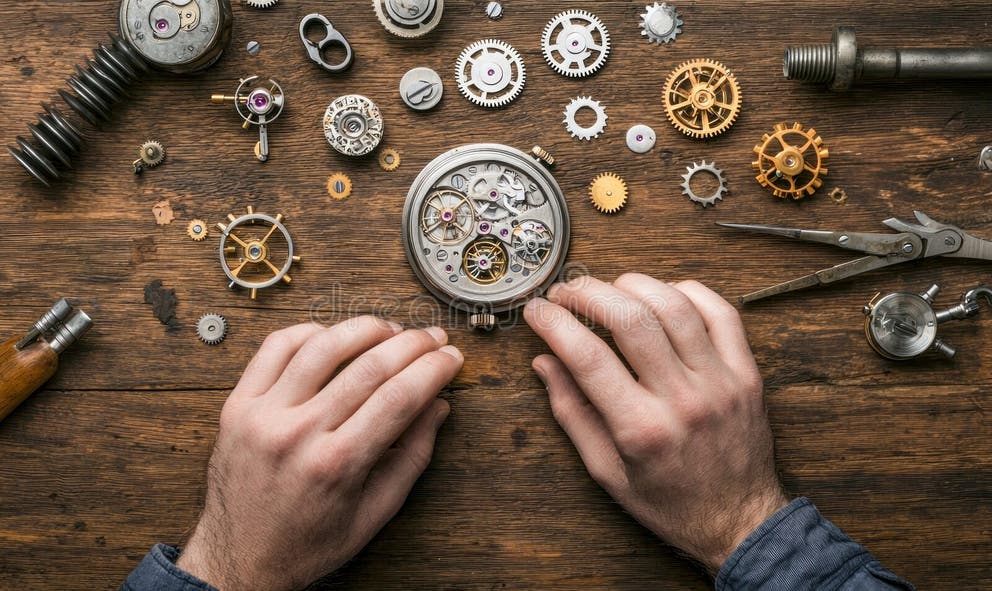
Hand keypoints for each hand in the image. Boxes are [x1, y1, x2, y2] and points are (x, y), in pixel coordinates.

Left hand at [177, 316, 462, 589]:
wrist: (239, 558)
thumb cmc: (308, 542)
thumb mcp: (375, 513)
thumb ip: (412, 457)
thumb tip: (438, 405)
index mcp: (336, 466)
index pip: (399, 397)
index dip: (434, 369)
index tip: (452, 358)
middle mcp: (297, 435)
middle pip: (369, 366)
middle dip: (413, 344)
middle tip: (433, 337)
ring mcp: (262, 415)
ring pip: (323, 346)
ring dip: (366, 328)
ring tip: (390, 330)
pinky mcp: (238, 405)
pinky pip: (276, 347)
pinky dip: (311, 331)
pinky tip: (335, 336)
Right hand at [525, 275, 787, 571]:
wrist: (739, 522)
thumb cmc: (670, 502)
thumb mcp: (606, 471)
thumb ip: (572, 413)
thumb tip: (544, 362)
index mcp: (641, 430)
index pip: (588, 356)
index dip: (554, 324)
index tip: (537, 311)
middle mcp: (683, 399)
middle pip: (631, 319)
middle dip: (588, 293)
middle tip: (567, 292)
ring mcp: (720, 382)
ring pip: (675, 305)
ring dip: (633, 285)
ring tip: (610, 290)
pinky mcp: (746, 373)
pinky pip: (721, 312)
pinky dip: (686, 292)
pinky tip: (661, 296)